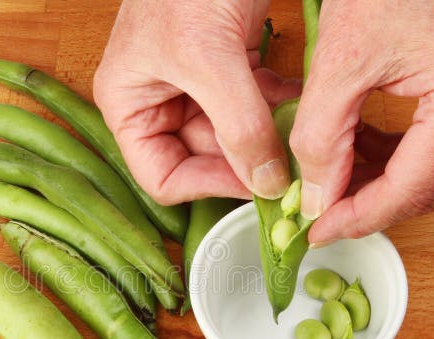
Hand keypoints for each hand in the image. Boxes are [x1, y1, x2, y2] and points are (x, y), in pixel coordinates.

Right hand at [93, 0, 300, 203]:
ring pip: (235, 137)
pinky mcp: (228, 67)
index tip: (253, 183)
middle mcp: (159, 100)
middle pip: (204, 159)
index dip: (207, 185)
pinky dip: (280, 109)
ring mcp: (196, 86)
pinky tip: (304, 105)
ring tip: (303, 136)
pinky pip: (255, 107)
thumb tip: (266, 183)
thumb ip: (238, 126)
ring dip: (270, 139)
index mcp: (130, 104)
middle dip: (247, 162)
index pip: (163, 177)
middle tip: (291, 169)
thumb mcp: (208, 57)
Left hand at [291, 0, 433, 245]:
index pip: (411, 188)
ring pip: (431, 172)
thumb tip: (315, 199)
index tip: (318, 230)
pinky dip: (394, 158)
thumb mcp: (337, 62)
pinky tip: (355, 155)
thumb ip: (319, 138)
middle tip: (319, 214)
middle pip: (426, 187)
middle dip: (368, 206)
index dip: (360, 217)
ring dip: (379, 184)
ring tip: (329, 186)